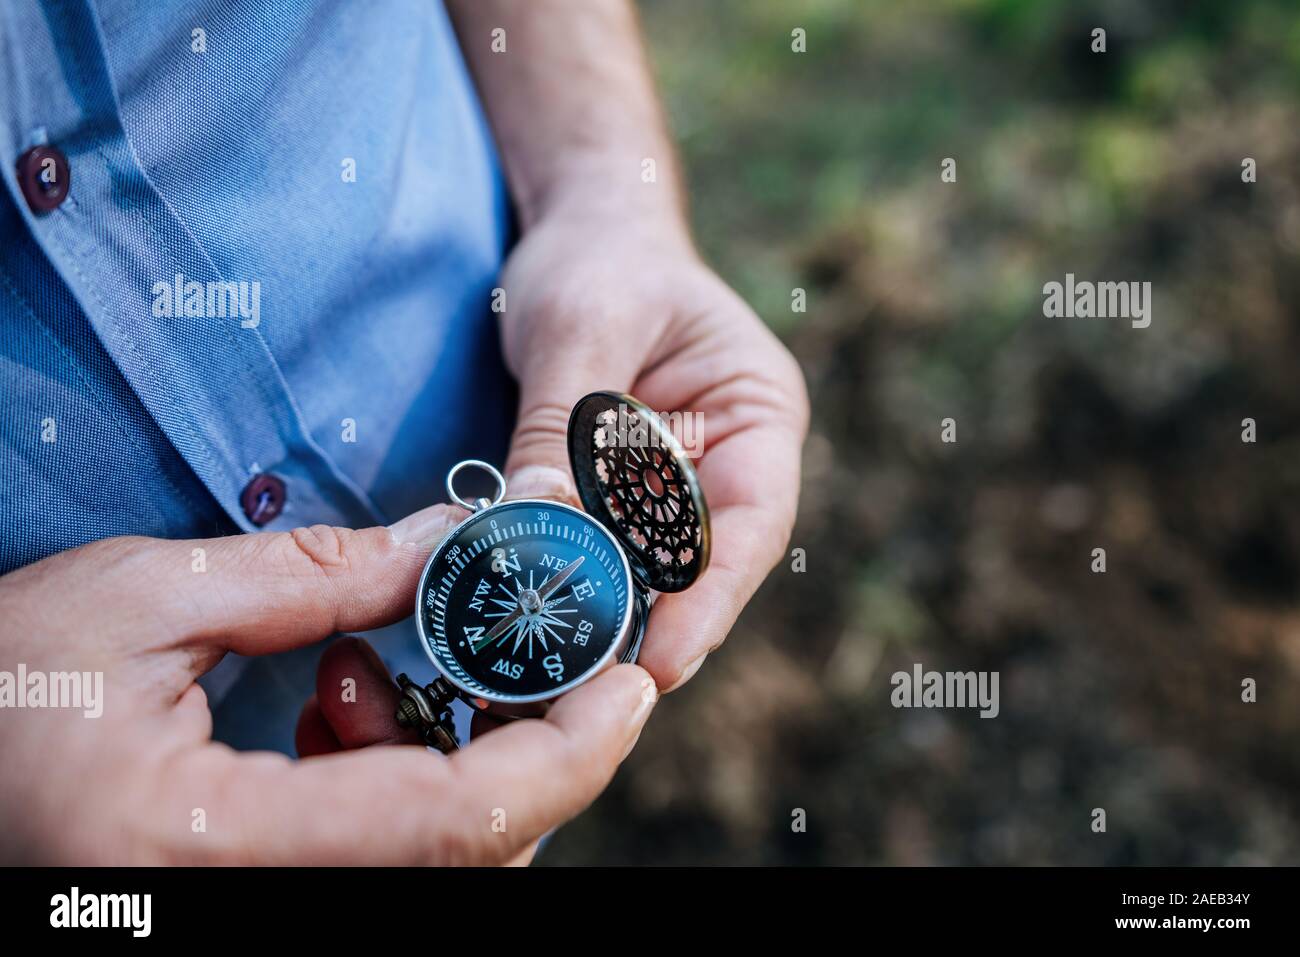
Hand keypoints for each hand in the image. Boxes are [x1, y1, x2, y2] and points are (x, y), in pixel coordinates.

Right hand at [0, 515, 655, 864]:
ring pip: (430, 865)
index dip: (567, 755)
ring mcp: (248, 910)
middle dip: (532, 752)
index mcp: (212, 851)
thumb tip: (456, 541)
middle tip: (538, 653)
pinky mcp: (249, 894)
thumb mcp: (138, 602)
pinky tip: (329, 712)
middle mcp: (244, 909)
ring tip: (357, 670)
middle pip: (464, 856)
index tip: (632, 684)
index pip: (454, 824)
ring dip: (454, 765)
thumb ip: (313, 580)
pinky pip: (376, 864)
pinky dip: (396, 788)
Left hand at [497, 207, 808, 692]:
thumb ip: (561, 429)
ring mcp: (673, 480)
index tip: (664, 661)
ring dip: (612, 617)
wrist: (579, 228)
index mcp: (757, 413)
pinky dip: (576, 582)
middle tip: (599, 691)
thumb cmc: (600, 260)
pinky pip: (603, 548)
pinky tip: (540, 620)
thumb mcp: (578, 330)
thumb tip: (533, 527)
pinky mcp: (619, 491)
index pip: (750, 524)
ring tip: (564, 676)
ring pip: (650, 568)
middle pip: (703, 563)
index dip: (712, 600)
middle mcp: (726, 459)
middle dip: (657, 627)